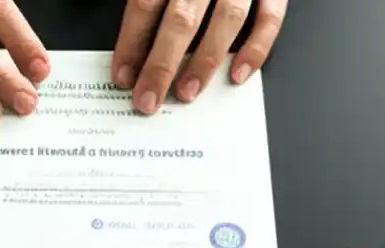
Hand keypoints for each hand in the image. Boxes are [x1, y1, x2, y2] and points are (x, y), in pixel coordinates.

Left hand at [112, 0, 287, 113]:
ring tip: (186, 93)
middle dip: (161, 65)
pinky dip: (256, 48)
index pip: (145, 3)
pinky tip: (237, 74)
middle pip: (181, 18)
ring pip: (226, 21)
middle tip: (148, 100)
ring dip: (205, 61)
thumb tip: (114, 19)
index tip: (122, 75)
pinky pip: (270, 16)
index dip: (131, 42)